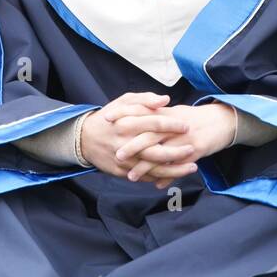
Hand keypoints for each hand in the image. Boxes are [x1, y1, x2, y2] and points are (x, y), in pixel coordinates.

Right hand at [79, 93, 199, 182]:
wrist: (84, 139)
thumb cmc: (109, 118)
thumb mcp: (123, 102)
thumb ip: (145, 99)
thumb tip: (166, 100)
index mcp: (126, 123)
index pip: (154, 123)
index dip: (172, 125)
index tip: (186, 125)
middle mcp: (125, 144)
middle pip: (156, 150)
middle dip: (177, 151)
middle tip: (192, 148)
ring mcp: (124, 161)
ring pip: (153, 168)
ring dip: (175, 169)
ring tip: (193, 167)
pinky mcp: (122, 172)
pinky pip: (145, 176)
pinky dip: (161, 177)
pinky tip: (176, 174)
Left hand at [115, 102, 237, 188]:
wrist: (225, 120)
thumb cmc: (198, 118)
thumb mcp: (176, 112)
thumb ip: (157, 114)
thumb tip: (138, 117)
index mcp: (167, 111)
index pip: (142, 110)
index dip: (124, 113)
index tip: (107, 118)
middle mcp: (174, 124)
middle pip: (149, 133)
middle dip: (132, 145)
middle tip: (116, 154)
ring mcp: (185, 138)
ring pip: (162, 152)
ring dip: (146, 166)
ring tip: (131, 176)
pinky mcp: (196, 150)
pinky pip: (179, 165)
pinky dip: (167, 175)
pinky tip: (156, 185)